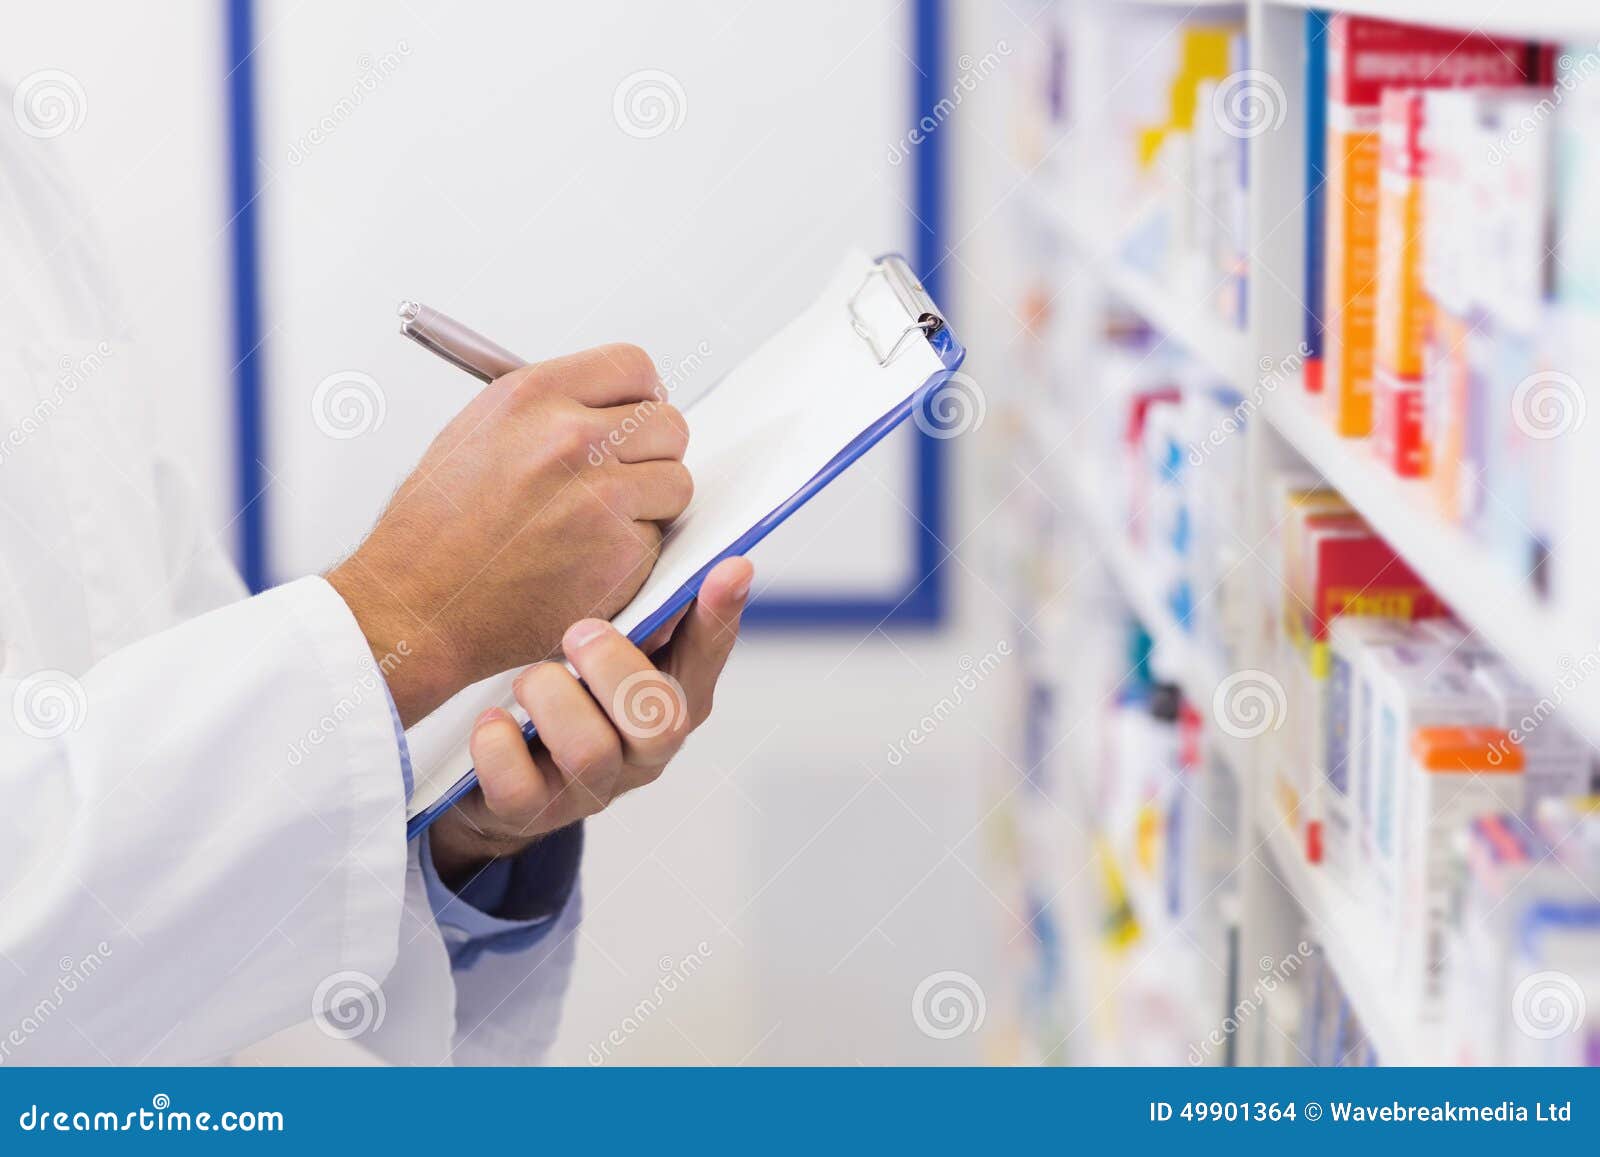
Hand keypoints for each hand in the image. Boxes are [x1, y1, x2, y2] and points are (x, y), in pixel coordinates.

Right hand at [328, 344, 691, 725]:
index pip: (633, 367)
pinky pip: (660, 540)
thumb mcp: (476, 434)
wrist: (415, 605)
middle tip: (624, 479)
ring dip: (651, 506)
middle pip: (668, 424)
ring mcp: (601, 496)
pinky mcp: (620, 553)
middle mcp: (570, 438)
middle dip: (653, 453)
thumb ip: (546, 411)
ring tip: (598, 527)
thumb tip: (604, 405)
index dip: (643, 395)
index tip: (639, 415)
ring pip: (676, 483)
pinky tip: (587, 564)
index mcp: (533, 396)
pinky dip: (634, 556)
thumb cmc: (434, 532)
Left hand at [427, 557, 751, 885]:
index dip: (720, 615)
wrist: (493, 779)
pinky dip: (498, 745)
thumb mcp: (601, 648)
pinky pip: (519, 788)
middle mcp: (641, 751)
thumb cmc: (557, 694)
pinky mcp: (529, 814)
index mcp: (669, 699)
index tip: (728, 565)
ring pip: (592, 751)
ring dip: (551, 698)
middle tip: (579, 632)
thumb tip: (665, 534)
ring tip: (526, 676)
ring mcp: (588, 789)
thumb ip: (637, 606)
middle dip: (617, 669)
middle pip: (662, 722)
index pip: (707, 657)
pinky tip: (491, 720)